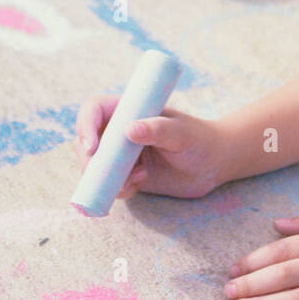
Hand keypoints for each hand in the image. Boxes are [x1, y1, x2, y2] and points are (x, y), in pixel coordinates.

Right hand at [74, 98, 227, 199]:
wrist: (213, 164)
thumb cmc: (200, 139)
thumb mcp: (181, 133)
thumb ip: (158, 129)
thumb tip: (129, 129)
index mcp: (129, 110)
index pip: (93, 110)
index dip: (85, 126)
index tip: (92, 147)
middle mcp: (120, 132)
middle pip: (85, 142)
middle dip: (89, 160)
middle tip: (103, 173)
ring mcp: (122, 155)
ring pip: (94, 167)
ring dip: (104, 177)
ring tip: (136, 178)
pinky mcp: (128, 175)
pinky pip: (109, 185)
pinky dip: (118, 189)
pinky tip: (141, 183)